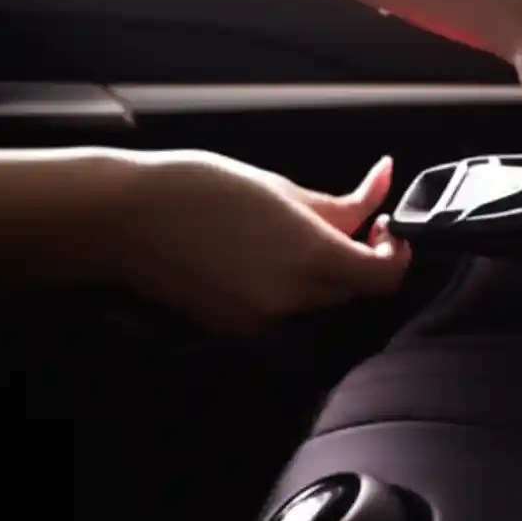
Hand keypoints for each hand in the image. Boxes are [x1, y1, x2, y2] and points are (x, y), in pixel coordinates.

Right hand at [114, 151, 409, 335]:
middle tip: (352, 226)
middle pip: (353, 292)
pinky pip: (286, 318)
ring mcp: (262, 323)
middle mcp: (291, 299)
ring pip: (321, 307)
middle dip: (360, 261)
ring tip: (302, 240)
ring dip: (327, 279)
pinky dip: (293, 294)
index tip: (386, 230)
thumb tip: (385, 187)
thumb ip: (343, 203)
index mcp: (308, 256)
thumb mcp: (282, 189)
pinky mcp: (237, 333)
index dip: (395, 255)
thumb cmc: (201, 189)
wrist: (126, 219)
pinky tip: (269, 261)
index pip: (383, 278)